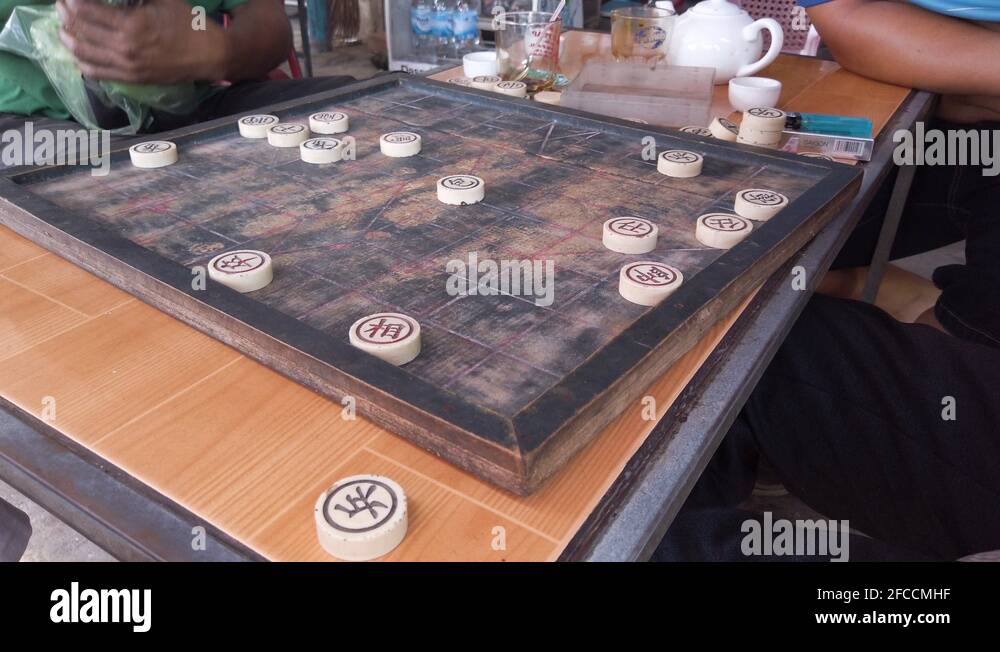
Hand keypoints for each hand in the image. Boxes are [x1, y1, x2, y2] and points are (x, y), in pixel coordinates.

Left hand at [56, 0, 228, 83]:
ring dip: (68, 39)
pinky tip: (77, 53)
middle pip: (81, 31)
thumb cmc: (188, 23)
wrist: (210, 54)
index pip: (86, 11)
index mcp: (131, 25)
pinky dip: (82, 62)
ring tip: (64, 29)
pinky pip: (97, 73)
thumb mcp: (161, 0)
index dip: (72, 2)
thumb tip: (111, 0)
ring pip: (83, 54)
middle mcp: (124, 48)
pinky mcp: (132, 78)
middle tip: (61, 7)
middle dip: (65, 16)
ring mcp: (127, 66)